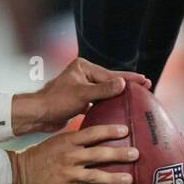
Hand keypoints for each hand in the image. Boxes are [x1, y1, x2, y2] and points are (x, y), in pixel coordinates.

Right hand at [8, 123, 137, 183]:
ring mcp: (67, 175)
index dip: (109, 130)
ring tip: (129, 180)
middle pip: (98, 154)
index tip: (126, 130)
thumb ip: (76, 139)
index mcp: (69, 142)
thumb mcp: (58, 141)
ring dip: (113, 179)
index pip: (92, 133)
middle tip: (136, 154)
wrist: (18, 172)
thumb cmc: (41, 155)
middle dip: (118, 154)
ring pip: (94, 176)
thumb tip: (96, 135)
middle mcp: (70, 157)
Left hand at [17, 57, 151, 134]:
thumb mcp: (81, 94)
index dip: (129, 78)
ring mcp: (81, 87)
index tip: (145, 80)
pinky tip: (118, 109)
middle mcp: (83, 75)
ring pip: (105, 92)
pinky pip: (98, 101)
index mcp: (83, 67)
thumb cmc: (56, 101)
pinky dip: (108, 104)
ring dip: (118, 95)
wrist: (38, 115)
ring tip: (134, 97)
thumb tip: (122, 83)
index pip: (111, 74)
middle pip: (110, 81)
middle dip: (127, 85)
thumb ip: (102, 89)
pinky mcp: (79, 100)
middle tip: (146, 86)